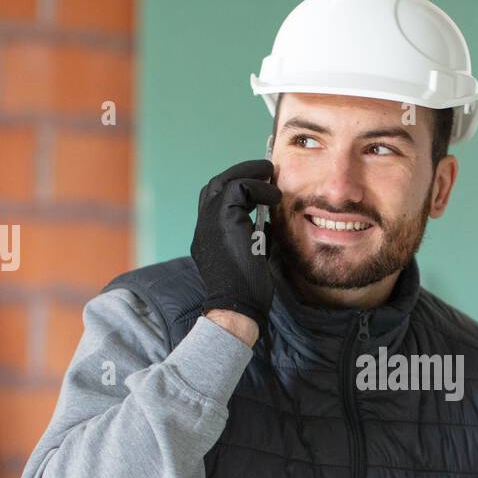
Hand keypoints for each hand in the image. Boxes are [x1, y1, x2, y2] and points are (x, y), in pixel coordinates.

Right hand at [190, 159, 280, 338]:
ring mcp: (209, 222)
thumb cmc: (248, 291)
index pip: (214, 202)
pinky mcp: (223, 220)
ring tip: (270, 174)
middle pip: (215, 186)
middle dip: (240, 173)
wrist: (239, 307)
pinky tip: (274, 197)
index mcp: (207, 237)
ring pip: (224, 182)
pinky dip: (258, 188)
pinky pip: (240, 189)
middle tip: (264, 170)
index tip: (259, 189)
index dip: (236, 189)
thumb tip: (270, 220)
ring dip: (249, 174)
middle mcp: (203, 227)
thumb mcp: (252, 257)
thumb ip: (256, 236)